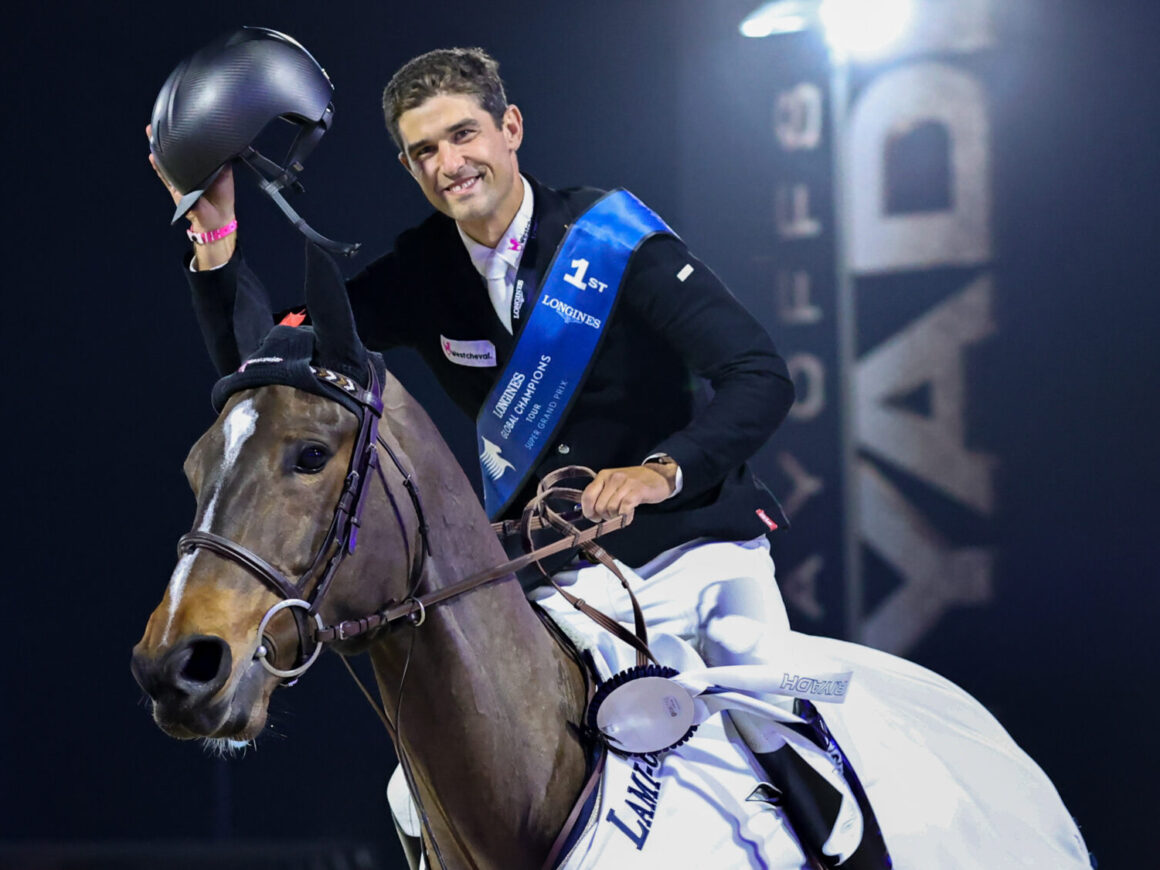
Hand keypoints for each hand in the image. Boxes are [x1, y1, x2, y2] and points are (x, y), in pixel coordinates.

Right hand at [146, 124, 236, 267]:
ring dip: (157, 148)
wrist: (218, 218)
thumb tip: (223, 144)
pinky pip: (164, 176)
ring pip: (166, 160)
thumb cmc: (223, 196)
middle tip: (158, 122)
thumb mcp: (225, 174)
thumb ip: (222, 160)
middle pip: (174, 150)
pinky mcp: (174, 188)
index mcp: (201, 164)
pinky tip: (153, 156)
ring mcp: (179, 177)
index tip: (179, 120)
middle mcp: (188, 169)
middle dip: (165, 137)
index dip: (183, 134)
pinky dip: (158, 167)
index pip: (190, 146)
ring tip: (150, 133)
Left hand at [580, 464, 677, 524]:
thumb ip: (601, 495)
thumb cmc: (634, 482)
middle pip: (599, 506)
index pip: (587, 496)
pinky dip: (625, 517)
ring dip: (616, 517)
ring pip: (611, 509)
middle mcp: (613, 478)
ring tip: (622, 513)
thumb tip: (591, 513)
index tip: (595, 517)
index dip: (588, 511)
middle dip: (605, 516)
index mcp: (604, 475)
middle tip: (613, 516)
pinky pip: (625, 509)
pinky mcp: (638, 491)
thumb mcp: (614, 484)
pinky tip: (629, 515)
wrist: (658, 475)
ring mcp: (626, 483)